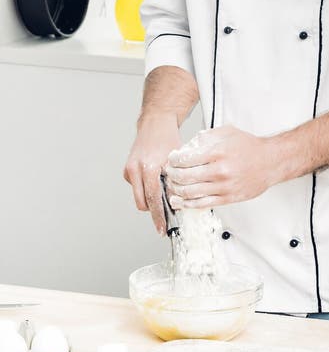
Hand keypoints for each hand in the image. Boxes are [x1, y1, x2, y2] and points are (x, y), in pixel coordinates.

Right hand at [123, 114, 180, 233]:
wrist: (155, 123)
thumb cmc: (168, 138)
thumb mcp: (177, 161)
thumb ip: (175, 181)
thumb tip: (177, 202)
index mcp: (149, 167)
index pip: (153, 199)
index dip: (159, 216)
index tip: (161, 228)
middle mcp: (135, 169)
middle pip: (142, 203)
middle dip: (153, 210)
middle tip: (166, 215)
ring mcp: (129, 170)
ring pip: (139, 196)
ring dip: (150, 198)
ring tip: (163, 190)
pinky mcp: (127, 170)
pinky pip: (137, 187)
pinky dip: (146, 188)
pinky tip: (155, 178)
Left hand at [164, 126, 272, 208]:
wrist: (270, 162)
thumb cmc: (249, 147)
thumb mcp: (226, 133)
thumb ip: (205, 138)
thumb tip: (187, 147)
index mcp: (218, 152)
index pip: (186, 159)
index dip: (173, 160)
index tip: (171, 160)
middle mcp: (220, 171)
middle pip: (185, 177)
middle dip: (172, 175)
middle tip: (169, 172)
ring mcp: (223, 187)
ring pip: (191, 193)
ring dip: (176, 190)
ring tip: (172, 186)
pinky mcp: (227, 198)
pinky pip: (202, 204)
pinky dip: (187, 204)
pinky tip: (180, 201)